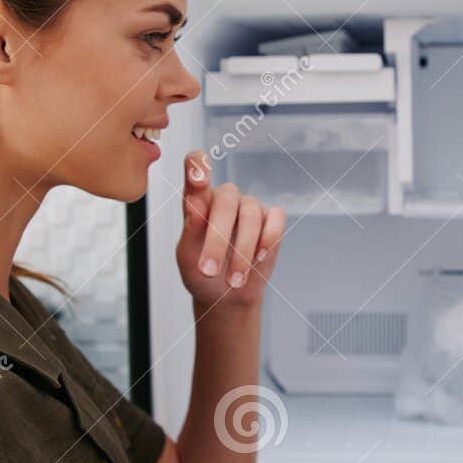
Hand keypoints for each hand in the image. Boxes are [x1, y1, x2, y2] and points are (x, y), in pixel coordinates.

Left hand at [177, 149, 285, 310]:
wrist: (227, 297)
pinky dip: (268, 240)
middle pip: (225, 200)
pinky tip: (258, 259)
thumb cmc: (202, 273)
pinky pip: (275, 219)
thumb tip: (193, 205)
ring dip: (242, 251)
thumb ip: (189, 230)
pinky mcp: (271, 220)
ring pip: (250, 214)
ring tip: (233, 281)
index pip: (195, 164)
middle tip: (209, 270)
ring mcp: (249, 207)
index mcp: (197, 199)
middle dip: (217, 238)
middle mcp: (224, 198)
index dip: (197, 165)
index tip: (198, 180)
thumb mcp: (187, 256)